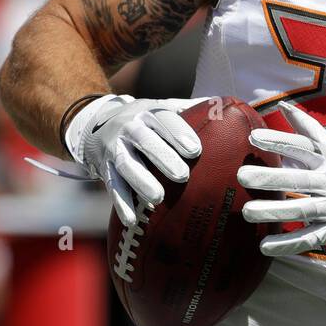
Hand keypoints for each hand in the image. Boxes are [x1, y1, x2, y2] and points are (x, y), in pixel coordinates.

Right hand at [64, 95, 206, 227]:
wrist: (99, 125)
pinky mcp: (104, 168)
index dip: (179, 134)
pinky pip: (112, 186)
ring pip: (126, 164)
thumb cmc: (146, 121)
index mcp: (149, 112)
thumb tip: (227, 104)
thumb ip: (191, 109)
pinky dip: (121, 203)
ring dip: (141, 181)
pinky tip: (132, 220)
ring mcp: (115, 148)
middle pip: (145, 141)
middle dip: (163, 158)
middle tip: (183, 176)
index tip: (195, 150)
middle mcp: (129, 128)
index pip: (164, 120)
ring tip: (159, 197)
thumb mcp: (163, 108)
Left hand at [238, 102, 325, 265]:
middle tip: (241, 176)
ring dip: (273, 212)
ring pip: (301, 210)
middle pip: (297, 179)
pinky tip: (263, 246)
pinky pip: (308, 239)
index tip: (253, 137)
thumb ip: (307, 128)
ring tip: (247, 212)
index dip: (278, 140)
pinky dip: (287, 244)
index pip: (302, 147)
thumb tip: (282, 105)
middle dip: (269, 178)